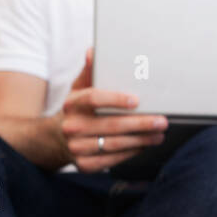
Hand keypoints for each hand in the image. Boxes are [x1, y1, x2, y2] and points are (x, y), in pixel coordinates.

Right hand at [58, 49, 167, 171]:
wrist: (55, 139)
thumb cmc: (76, 110)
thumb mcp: (78, 89)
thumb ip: (89, 72)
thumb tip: (93, 51)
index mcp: (72, 104)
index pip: (93, 99)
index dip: (115, 99)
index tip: (136, 100)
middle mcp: (73, 127)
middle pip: (111, 125)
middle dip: (140, 123)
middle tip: (161, 121)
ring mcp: (77, 148)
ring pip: (115, 144)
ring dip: (141, 140)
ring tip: (159, 134)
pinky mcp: (85, 165)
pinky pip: (113, 159)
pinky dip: (132, 152)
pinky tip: (144, 145)